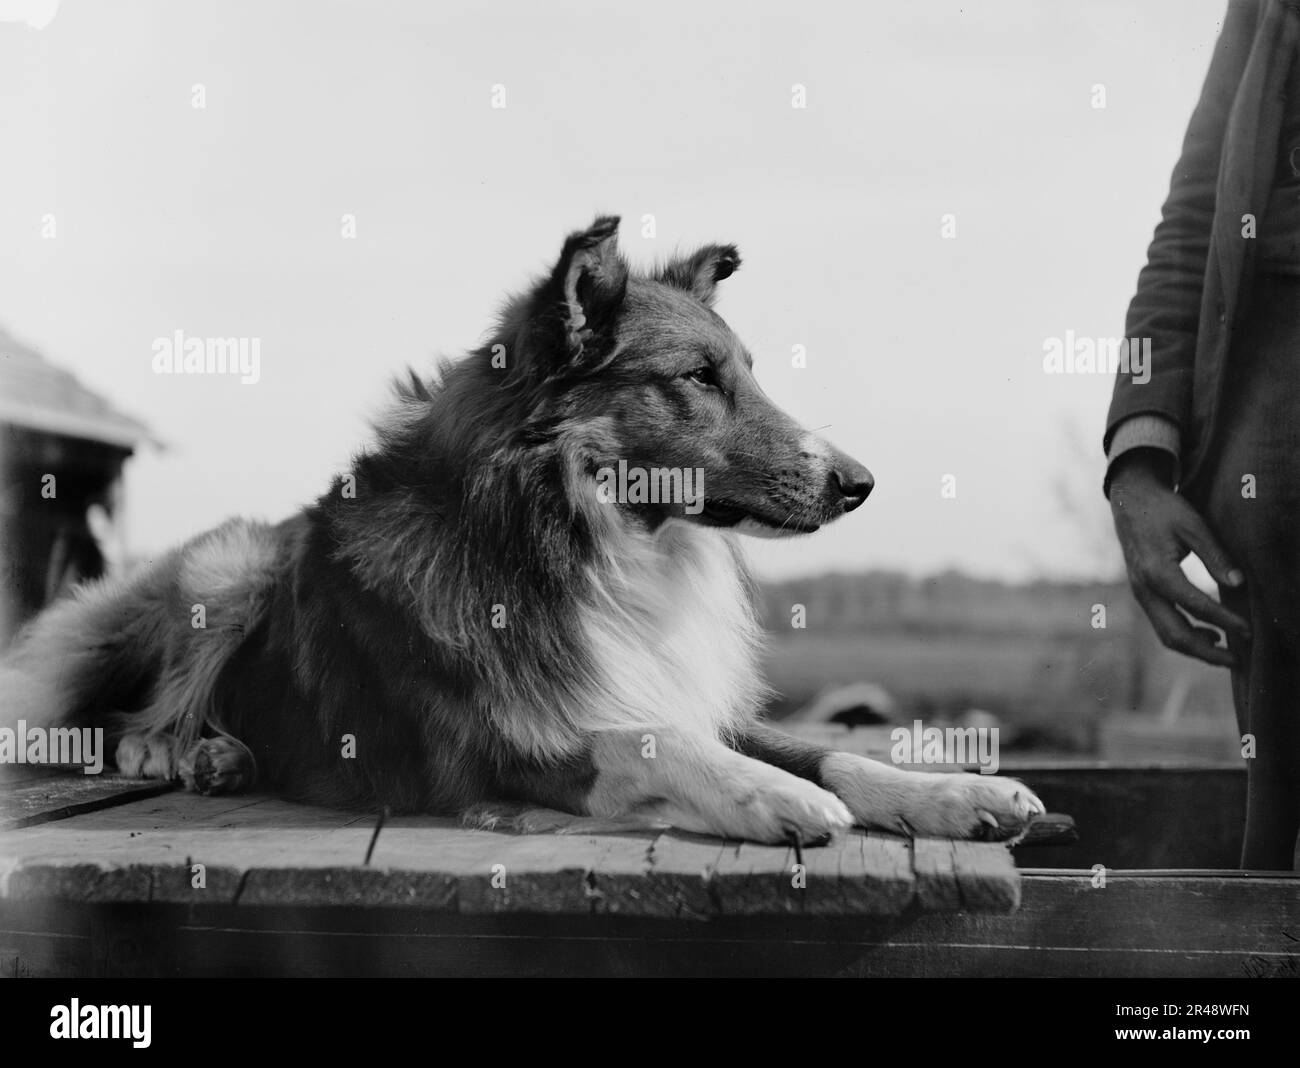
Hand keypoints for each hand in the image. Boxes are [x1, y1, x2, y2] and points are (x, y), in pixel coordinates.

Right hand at [1109, 450, 1249, 667]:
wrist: (1129, 501)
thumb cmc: (1164, 510)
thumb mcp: (1194, 526)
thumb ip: (1215, 556)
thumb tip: (1239, 584)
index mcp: (1156, 571)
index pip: (1196, 605)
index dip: (1225, 621)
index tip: (1251, 630)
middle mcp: (1144, 589)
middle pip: (1174, 634)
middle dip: (1207, 652)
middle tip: (1240, 659)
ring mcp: (1140, 594)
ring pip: (1166, 634)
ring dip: (1197, 648)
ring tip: (1229, 652)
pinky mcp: (1143, 594)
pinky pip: (1163, 624)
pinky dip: (1186, 635)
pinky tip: (1210, 634)